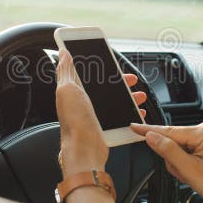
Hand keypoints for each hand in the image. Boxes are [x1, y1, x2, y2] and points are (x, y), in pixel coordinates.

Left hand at [55, 49, 146, 177]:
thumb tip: (63, 53)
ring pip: (116, 101)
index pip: (88, 73)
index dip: (100, 66)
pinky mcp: (105, 126)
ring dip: (129, 97)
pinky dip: (131, 113)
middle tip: (131, 79)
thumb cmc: (74, 121)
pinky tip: (137, 111)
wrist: (84, 149)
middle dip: (120, 82)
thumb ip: (65, 71)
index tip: (112, 62)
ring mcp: (95, 114)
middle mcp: (84, 102)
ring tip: (139, 96)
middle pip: (105, 87)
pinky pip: (121, 116)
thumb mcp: (67, 89)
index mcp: (74, 90)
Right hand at [130, 120, 202, 202]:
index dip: (149, 131)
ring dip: (181, 162)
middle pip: (174, 140)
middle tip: (187, 173)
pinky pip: (188, 148)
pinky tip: (197, 170)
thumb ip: (168, 151)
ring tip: (195, 174)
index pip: (168, 130)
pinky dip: (187, 161)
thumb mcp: (190, 170)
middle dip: (175, 159)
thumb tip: (152, 137)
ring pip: (179, 146)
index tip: (134, 126)